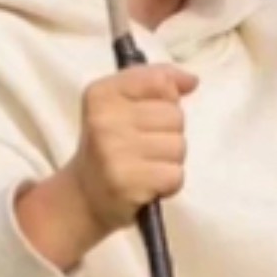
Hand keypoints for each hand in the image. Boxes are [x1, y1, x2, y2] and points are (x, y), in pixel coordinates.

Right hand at [18, 65, 192, 268]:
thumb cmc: (110, 144)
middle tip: (143, 147)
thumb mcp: (121, 102)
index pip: (160, 81)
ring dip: (169, 160)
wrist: (84, 195)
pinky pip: (175, 175)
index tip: (151, 113)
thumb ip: (156, 81)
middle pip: (175, 116)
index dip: (168, 98)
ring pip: (178, 146)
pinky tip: (148, 183)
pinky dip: (168, 183)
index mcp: (102, 94)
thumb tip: (191, 80)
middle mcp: (104, 120)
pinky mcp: (126, 183)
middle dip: (169, 133)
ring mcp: (113, 152)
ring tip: (145, 165)